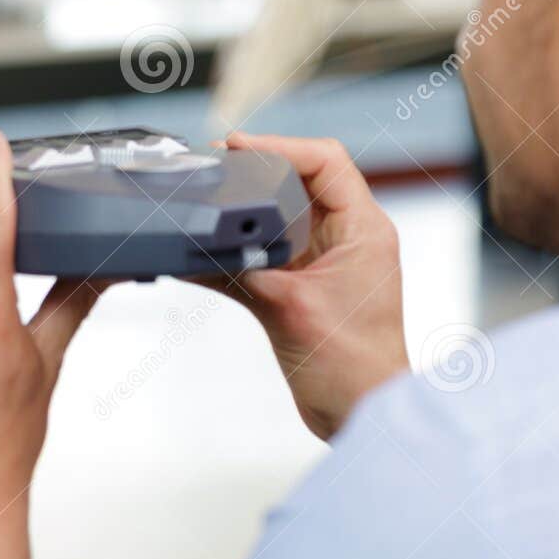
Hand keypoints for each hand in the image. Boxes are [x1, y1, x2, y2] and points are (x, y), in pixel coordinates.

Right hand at [200, 133, 407, 440]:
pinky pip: (261, 253)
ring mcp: (323, 260)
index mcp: (363, 229)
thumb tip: (195, 249)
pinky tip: (197, 255)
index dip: (279, 145)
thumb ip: (241, 272)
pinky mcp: (301, 285)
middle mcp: (346, 236)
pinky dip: (231, 252)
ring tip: (201, 203)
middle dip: (253, 171)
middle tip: (210, 168)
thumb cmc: (351, 368)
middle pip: (297, 179)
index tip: (235, 146)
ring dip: (241, 211)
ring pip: (276, 215)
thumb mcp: (289, 309)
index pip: (326, 160)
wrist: (359, 414)